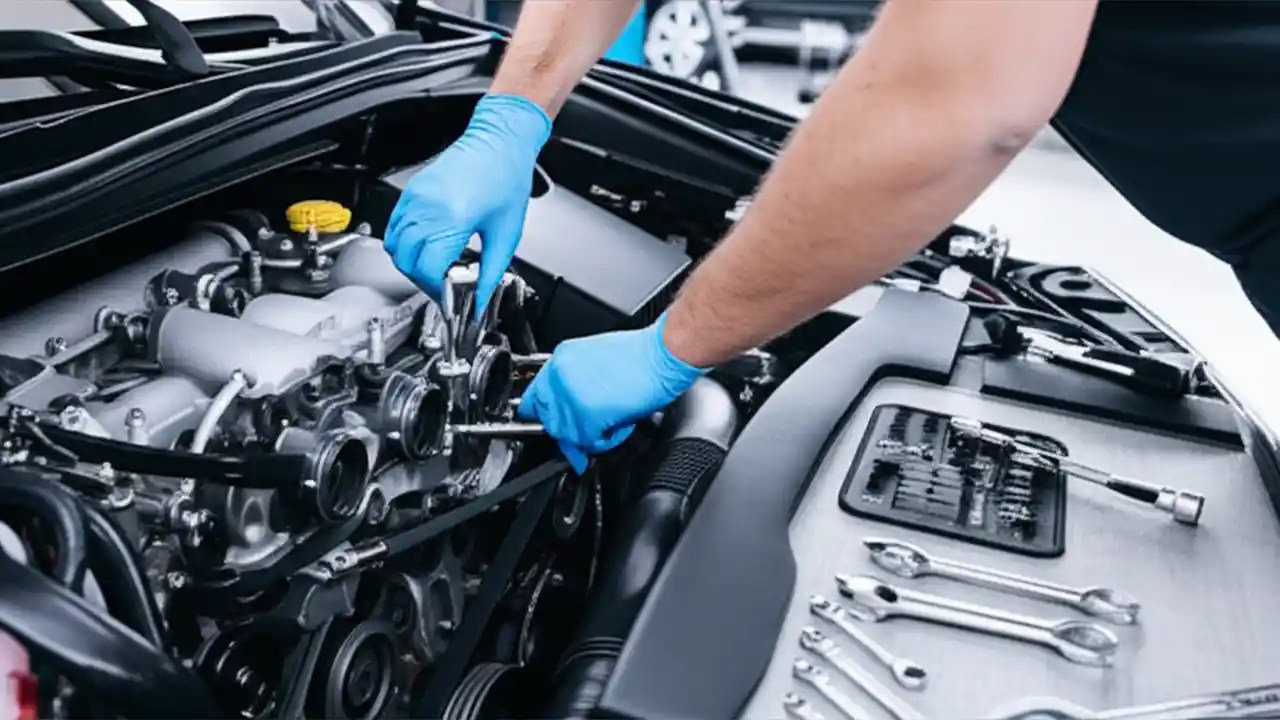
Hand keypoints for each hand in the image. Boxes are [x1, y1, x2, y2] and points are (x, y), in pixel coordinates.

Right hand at [384, 94, 551, 315]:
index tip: (450, 298)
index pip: (428, 269)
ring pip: (395, 246)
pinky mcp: (412, 192)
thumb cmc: (506, 178)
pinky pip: (395, 227)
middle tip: (444, 287)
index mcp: (452, 219)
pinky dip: (406, 244)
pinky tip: (428, 246)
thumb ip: (492, 271)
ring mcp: (415, 198)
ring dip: (411, 263)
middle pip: (406, 261)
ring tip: (436, 268)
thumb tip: (481, 298)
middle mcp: (427, 208)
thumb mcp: (507, 234)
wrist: (500, 140)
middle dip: (422, 281)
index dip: (437, 290)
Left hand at [518, 314, 705, 472]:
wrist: (662, 354)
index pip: (534, 397)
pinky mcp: (587, 416)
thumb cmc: (640, 355)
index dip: (546, 414)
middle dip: (569, 429)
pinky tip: (621, 423)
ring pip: (567, 434)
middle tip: (591, 428)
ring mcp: (571, 397)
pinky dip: (607, 439)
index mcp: (560, 359)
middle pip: (548, 420)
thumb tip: (571, 408)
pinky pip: (589, 442)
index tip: (553, 422)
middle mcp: (560, 377)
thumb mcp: (595, 360)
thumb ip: (575, 384)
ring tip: (613, 421)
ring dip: (590, 435)